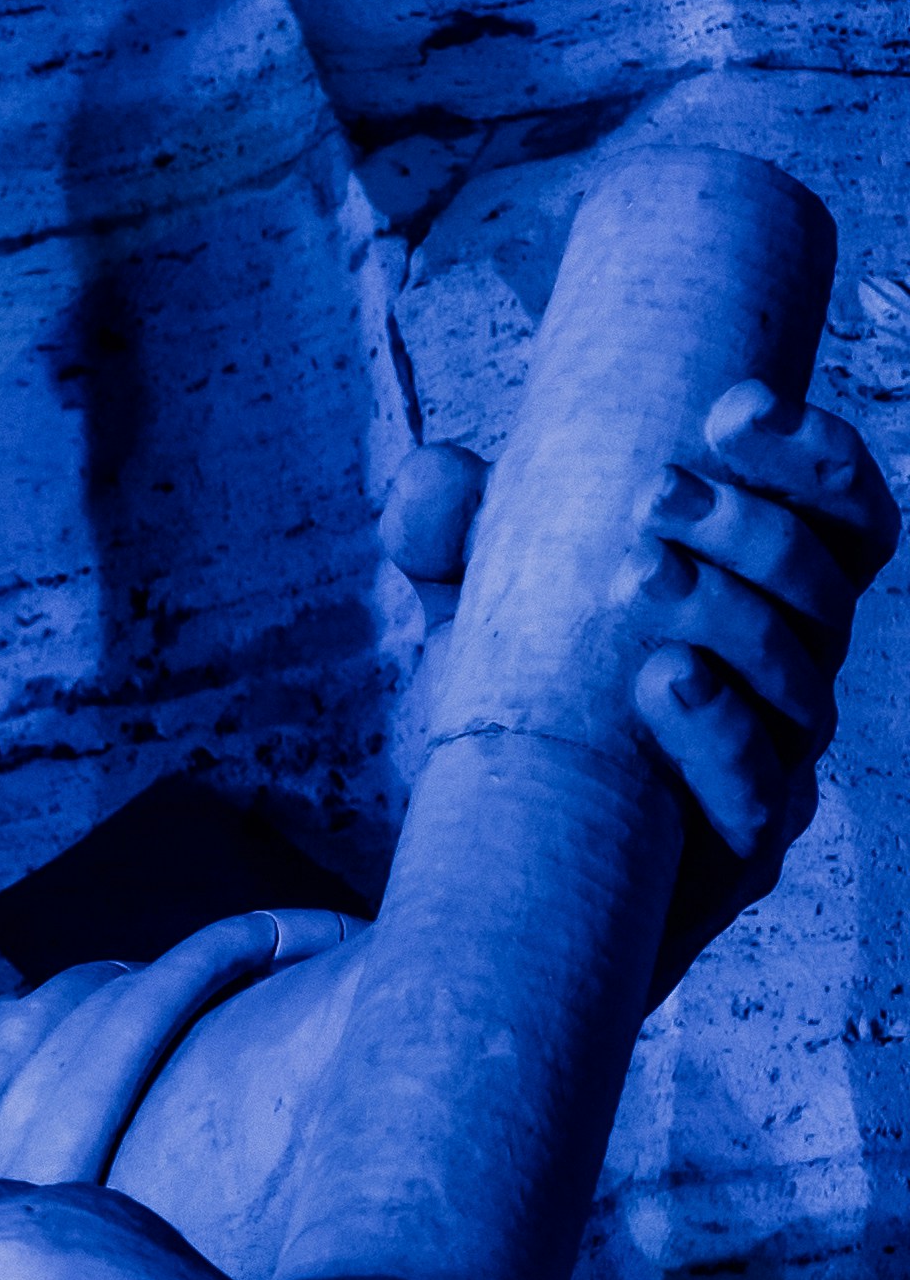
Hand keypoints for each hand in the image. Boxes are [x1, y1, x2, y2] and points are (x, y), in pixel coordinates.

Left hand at [384, 384, 896, 957]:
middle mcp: (790, 681)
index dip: (814, 457)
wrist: (490, 872)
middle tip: (655, 493)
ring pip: (801, 687)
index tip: (734, 407)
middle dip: (751, 526)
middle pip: (825, 589)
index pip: (842, 520)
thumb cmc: (516, 708)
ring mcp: (773, 771)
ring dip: (730, 616)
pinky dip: (718, 735)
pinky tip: (660, 680)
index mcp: (764, 601)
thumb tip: (436, 477)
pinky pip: (761, 798)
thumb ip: (451, 534)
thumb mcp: (467, 606)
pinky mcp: (735, 858)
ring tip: (636, 571)